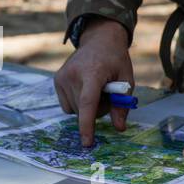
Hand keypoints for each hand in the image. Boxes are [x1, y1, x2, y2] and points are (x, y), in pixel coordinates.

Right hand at [54, 17, 134, 146]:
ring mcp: (62, 77)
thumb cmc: (115, 60)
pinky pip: (67, 106)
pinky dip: (77, 104)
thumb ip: (122, 105)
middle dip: (97, 110)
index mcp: (93, 73)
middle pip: (83, 110)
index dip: (87, 125)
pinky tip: (84, 89)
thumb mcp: (127, 80)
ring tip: (95, 89)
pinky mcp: (56, 80)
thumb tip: (119, 128)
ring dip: (87, 108)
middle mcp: (73, 74)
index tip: (87, 143)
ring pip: (75, 111)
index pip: (88, 103)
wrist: (99, 40)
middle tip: (107, 93)